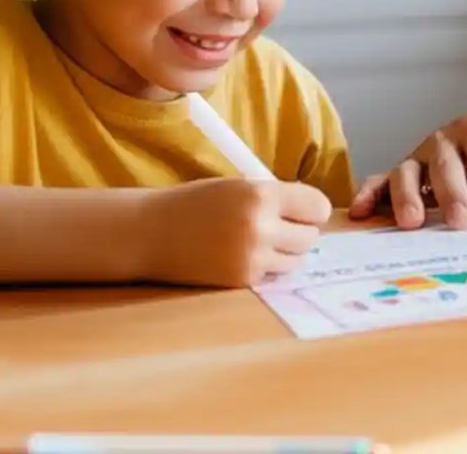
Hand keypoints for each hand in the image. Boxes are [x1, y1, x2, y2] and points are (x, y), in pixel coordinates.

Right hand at [139, 178, 331, 286]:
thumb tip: (315, 212)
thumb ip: (275, 198)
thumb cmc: (195, 204)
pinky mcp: (242, 280)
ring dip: (285, 253)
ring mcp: (252, 256)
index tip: (302, 212)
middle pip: (311, 237)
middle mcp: (261, 226)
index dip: (312, 211)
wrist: (149, 232)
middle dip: (299, 232)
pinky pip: (273, 275)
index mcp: (261, 195)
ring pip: (296, 260)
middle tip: (279, 228)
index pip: (318, 207)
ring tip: (259, 242)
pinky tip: (241, 256)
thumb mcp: (238, 187)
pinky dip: (264, 268)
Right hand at [348, 114, 466, 229]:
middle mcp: (444, 140)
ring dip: (408, 196)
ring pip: (408, 172)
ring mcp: (417, 156)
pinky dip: (368, 194)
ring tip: (414, 223)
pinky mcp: (395, 173)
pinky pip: (378, 181)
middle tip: (462, 221)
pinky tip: (361, 212)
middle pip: (447, 165)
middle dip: (454, 193)